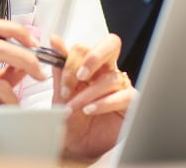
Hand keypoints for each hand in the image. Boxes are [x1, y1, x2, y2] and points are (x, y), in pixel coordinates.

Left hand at [51, 33, 135, 160]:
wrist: (76, 145)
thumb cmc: (71, 118)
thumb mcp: (60, 92)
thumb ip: (59, 66)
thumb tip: (55, 39)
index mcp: (90, 66)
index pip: (87, 47)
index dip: (74, 61)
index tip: (64, 81)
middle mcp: (107, 71)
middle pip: (111, 43)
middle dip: (94, 56)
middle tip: (80, 76)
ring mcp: (120, 85)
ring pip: (111, 77)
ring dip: (89, 93)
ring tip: (75, 107)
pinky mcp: (130, 103)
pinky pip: (125, 96)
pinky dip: (105, 103)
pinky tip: (90, 110)